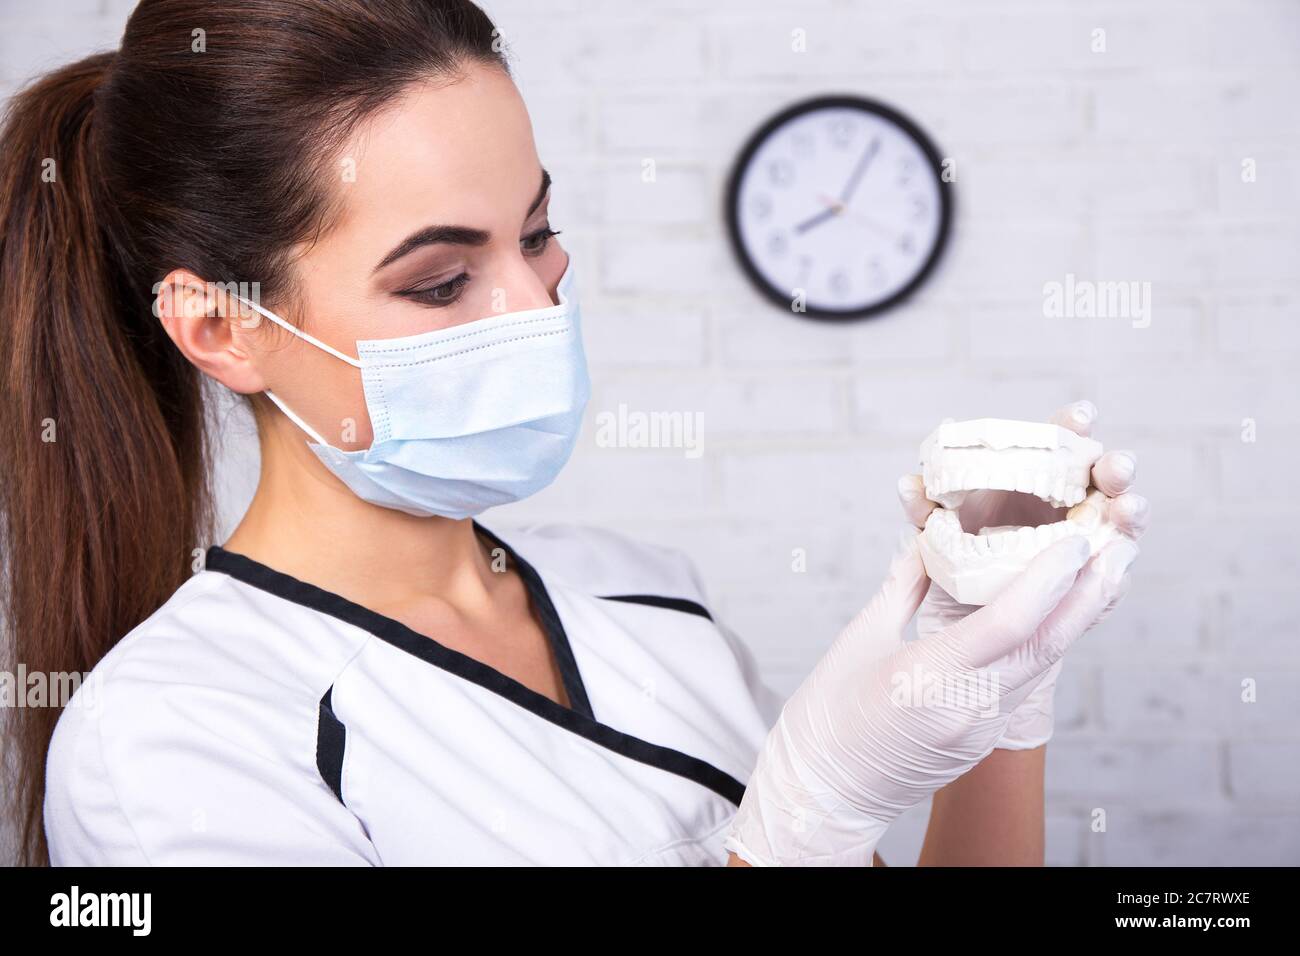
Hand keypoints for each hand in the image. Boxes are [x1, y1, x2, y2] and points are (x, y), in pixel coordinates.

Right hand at [723, 529, 1138, 865]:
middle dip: (1089, 596)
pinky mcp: (983, 740)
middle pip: (1046, 646)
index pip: (1010, 623)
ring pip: (1043, 667)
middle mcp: (967, 707)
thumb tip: (930, 541)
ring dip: (1076, 620)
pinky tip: (1058, 617)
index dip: (1049, 579)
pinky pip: (1024, 686)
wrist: (825, 791)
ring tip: (1103, 576)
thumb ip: (905, 587)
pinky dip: (1046, 646)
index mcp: (930, 676)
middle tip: (1119, 551)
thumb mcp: (861, 638)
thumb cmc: (829, 714)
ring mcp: (981, 730)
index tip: (1073, 541)